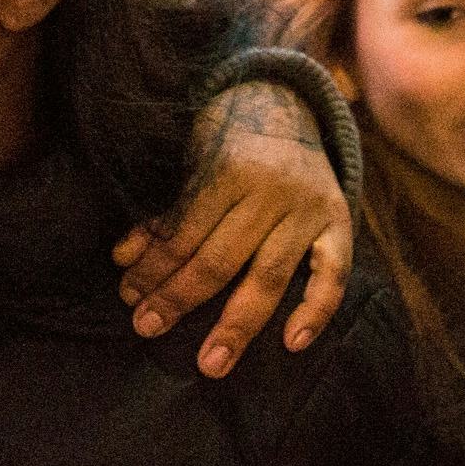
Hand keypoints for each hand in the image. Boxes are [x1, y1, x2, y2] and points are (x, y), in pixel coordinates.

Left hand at [115, 80, 349, 375]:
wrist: (288, 102)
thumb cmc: (228, 137)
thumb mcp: (192, 160)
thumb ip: (164, 210)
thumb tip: (124, 259)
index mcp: (230, 169)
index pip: (185, 232)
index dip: (153, 268)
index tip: (129, 298)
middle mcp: (273, 191)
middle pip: (221, 259)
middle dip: (179, 298)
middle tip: (148, 328)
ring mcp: (309, 209)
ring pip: (269, 276)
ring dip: (236, 324)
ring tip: (210, 363)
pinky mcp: (340, 223)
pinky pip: (334, 274)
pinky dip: (316, 311)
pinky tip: (291, 343)